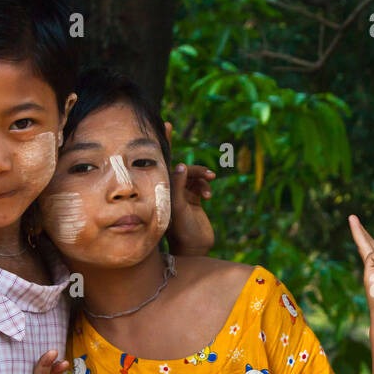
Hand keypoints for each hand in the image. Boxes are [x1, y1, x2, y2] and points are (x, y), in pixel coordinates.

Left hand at [164, 120, 215, 255]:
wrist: (192, 248)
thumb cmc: (180, 232)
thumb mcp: (177, 208)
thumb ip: (178, 186)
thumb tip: (180, 165)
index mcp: (162, 188)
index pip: (162, 161)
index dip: (165, 142)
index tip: (167, 124)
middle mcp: (170, 189)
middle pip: (180, 167)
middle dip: (193, 166)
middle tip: (207, 168)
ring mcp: (181, 194)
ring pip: (192, 175)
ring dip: (202, 177)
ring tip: (211, 183)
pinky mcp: (193, 199)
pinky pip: (200, 185)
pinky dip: (205, 186)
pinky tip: (208, 196)